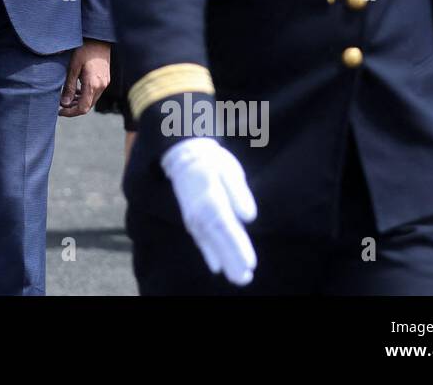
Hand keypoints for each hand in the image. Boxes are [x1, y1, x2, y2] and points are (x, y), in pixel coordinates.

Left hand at [59, 39, 109, 116]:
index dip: (71, 113)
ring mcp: (104, 83)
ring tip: (67, 99)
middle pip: (88, 106)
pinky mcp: (105, 79)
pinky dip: (85, 95)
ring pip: (92, 100)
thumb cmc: (84, 50)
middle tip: (61, 106)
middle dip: (74, 109)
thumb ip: (69, 87)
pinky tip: (77, 91)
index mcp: (93, 85)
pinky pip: (95, 92)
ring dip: (80, 102)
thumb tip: (64, 103)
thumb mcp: (73, 68)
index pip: (83, 108)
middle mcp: (101, 86)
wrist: (99, 38)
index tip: (60, 111)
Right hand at [161, 137, 257, 285]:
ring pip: (208, 243)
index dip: (237, 247)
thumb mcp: (229, 170)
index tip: (250, 263)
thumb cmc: (212, 161)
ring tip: (236, 277)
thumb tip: (249, 217)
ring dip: (223, 261)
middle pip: (217, 240)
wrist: (183, 154)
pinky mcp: (190, 218)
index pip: (226, 226)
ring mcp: (192, 216)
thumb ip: (239, 194)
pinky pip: (199, 239)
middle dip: (231, 260)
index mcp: (211, 198)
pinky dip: (208, 253)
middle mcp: (199, 211)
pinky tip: (216, 266)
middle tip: (244, 278)